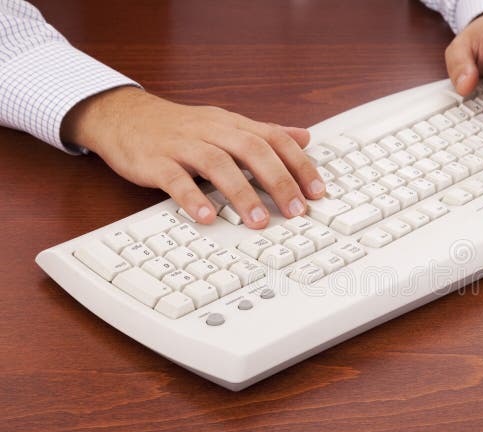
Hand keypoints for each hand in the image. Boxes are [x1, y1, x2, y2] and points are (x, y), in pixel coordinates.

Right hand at [61, 87, 323, 228]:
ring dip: (241, 194)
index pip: (274, 139)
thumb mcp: (227, 124)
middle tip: (295, 211)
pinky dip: (192, 198)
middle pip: (251, 150)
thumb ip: (265, 132)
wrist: (124, 116)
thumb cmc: (182, 127)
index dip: (299, 164)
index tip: (317, 192)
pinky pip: (175, 179)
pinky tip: (206, 217)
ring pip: (217, 164)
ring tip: (258, 222)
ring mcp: (183, 146)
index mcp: (232, 124)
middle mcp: (212, 131)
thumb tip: (305, 136)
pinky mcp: (155, 161)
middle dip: (278, 181)